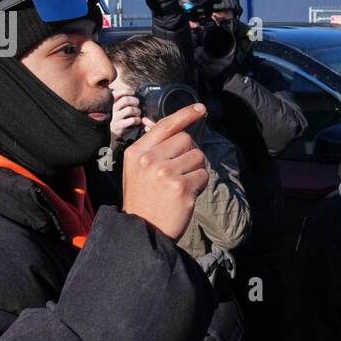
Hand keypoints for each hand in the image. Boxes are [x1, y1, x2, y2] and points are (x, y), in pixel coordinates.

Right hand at [109, 92, 141, 143]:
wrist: (111, 131)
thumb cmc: (117, 114)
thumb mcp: (117, 104)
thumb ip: (122, 97)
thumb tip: (132, 90)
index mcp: (110, 101)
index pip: (118, 92)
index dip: (128, 91)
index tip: (133, 93)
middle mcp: (111, 108)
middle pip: (126, 100)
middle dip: (135, 101)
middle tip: (137, 104)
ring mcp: (115, 117)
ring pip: (130, 109)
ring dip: (137, 111)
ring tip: (137, 113)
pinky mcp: (119, 126)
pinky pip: (132, 120)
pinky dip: (138, 120)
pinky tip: (137, 121)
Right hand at [121, 103, 208, 241]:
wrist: (141, 231)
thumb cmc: (144, 199)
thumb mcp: (137, 170)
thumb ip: (153, 148)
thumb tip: (175, 127)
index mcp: (137, 152)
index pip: (166, 125)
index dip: (185, 114)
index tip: (201, 109)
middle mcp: (150, 160)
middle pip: (186, 139)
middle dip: (189, 154)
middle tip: (178, 174)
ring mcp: (166, 173)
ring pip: (198, 156)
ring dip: (196, 170)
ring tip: (180, 186)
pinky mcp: (182, 188)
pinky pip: (203, 175)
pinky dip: (199, 185)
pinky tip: (185, 196)